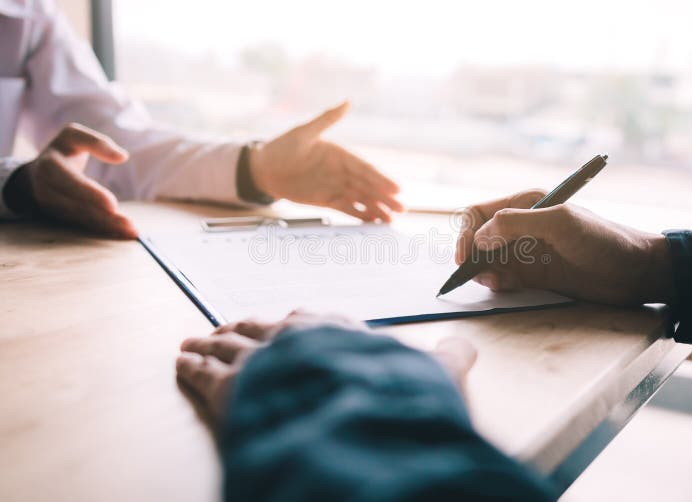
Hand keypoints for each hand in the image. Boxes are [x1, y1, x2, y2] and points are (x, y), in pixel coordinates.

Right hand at [9, 123, 136, 238]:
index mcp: (49, 167)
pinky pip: (83, 225)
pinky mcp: (60, 217)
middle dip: (105, 217)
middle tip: (130, 224)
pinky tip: (123, 233)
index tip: (113, 204)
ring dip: (108, 227)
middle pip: (79, 206)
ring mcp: (51, 207)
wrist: (34, 174)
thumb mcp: (74, 135)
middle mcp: (47, 190)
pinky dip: (104, 229)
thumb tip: (123, 156)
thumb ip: (97, 142)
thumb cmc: (61, 151)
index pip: (71, 183)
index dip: (91, 194)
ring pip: (82, 219)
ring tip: (131, 231)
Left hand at [176, 310, 476, 424]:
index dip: (297, 322)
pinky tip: (180, 362)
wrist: (357, 419)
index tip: (287, 320)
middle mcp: (298, 336)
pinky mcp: (234, 390)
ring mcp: (263, 361)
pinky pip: (205, 374)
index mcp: (341, 330)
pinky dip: (191, 367)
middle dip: (244, 327)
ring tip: (195, 340)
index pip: (312, 319)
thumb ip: (447, 360)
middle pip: (264, 326)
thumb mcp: (435, 376)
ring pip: (229, 345)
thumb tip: (464, 345)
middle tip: (227, 326)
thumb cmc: (396, 397)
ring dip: (210, 341)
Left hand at [249, 102, 403, 221]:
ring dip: (377, 209)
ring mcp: (336, 186)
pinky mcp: (328, 199)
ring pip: (362, 199)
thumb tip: (347, 102)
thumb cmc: (282, 147)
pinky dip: (361, 215)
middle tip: (402, 209)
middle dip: (385, 198)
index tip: (396, 190)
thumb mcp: (303, 132)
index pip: (365, 169)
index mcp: (341, 154)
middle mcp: (342, 171)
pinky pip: (348, 209)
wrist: (264, 168)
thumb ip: (326, 119)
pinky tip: (374, 222)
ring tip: (391, 221)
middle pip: (368, 187)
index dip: (381, 180)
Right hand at [456, 189, 674, 305]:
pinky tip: (501, 286)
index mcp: (525, 204)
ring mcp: (525, 251)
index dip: (466, 233)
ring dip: (481, 270)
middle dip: (470, 254)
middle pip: (477, 237)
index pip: (479, 213)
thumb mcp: (559, 223)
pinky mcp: (532, 274)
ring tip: (492, 281)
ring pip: (486, 259)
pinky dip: (495, 282)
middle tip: (472, 273)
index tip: (465, 257)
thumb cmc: (602, 240)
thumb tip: (479, 237)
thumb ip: (516, 223)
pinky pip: (502, 276)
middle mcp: (521, 225)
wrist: (635, 272)